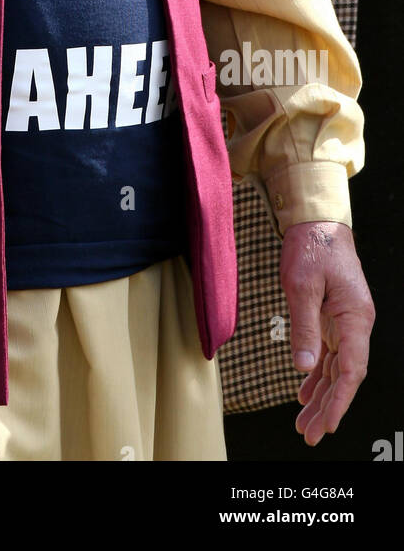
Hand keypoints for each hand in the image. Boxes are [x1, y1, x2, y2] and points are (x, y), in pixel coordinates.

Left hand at [280, 221, 373, 445]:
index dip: (340, 400)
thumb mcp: (302, 285)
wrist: (317, 222)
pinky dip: (316, 374)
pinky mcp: (333, 317)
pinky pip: (327, 353)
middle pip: (344, 375)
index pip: (351, 369)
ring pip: (335, 368)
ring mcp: (346, 321)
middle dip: (327, 407)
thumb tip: (303, 368)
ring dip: (320, 396)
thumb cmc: (311, 247)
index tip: (328, 424)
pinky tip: (304, 393)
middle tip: (309, 435)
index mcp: (355, 317)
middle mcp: (355, 323)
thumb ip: (304, 327)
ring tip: (304, 423)